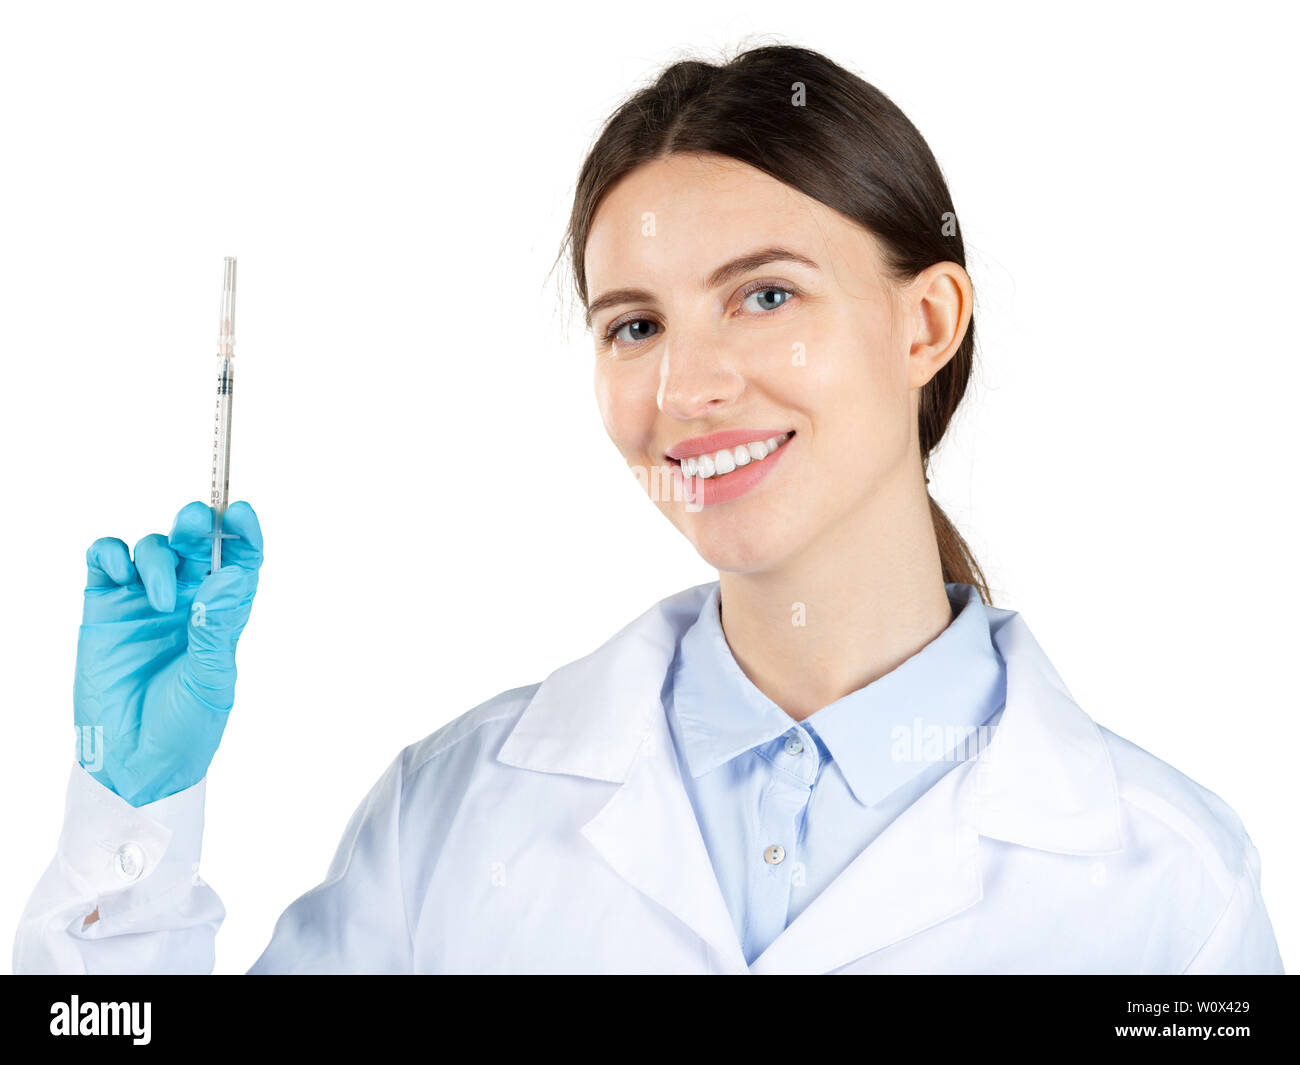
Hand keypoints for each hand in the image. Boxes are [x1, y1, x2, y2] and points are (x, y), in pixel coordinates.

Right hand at [73, 501, 262, 805]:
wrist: (134, 760)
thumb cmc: (185, 726)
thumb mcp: (211, 681)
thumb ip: (216, 629)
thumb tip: (229, 578)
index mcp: (223, 611)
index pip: (240, 560)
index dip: (244, 533)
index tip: (241, 513)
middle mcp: (188, 598)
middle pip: (196, 542)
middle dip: (198, 523)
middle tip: (198, 522)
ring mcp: (144, 599)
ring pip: (153, 547)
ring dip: (159, 559)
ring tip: (163, 601)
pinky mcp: (105, 606)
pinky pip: (106, 560)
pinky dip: (112, 554)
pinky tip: (122, 573)